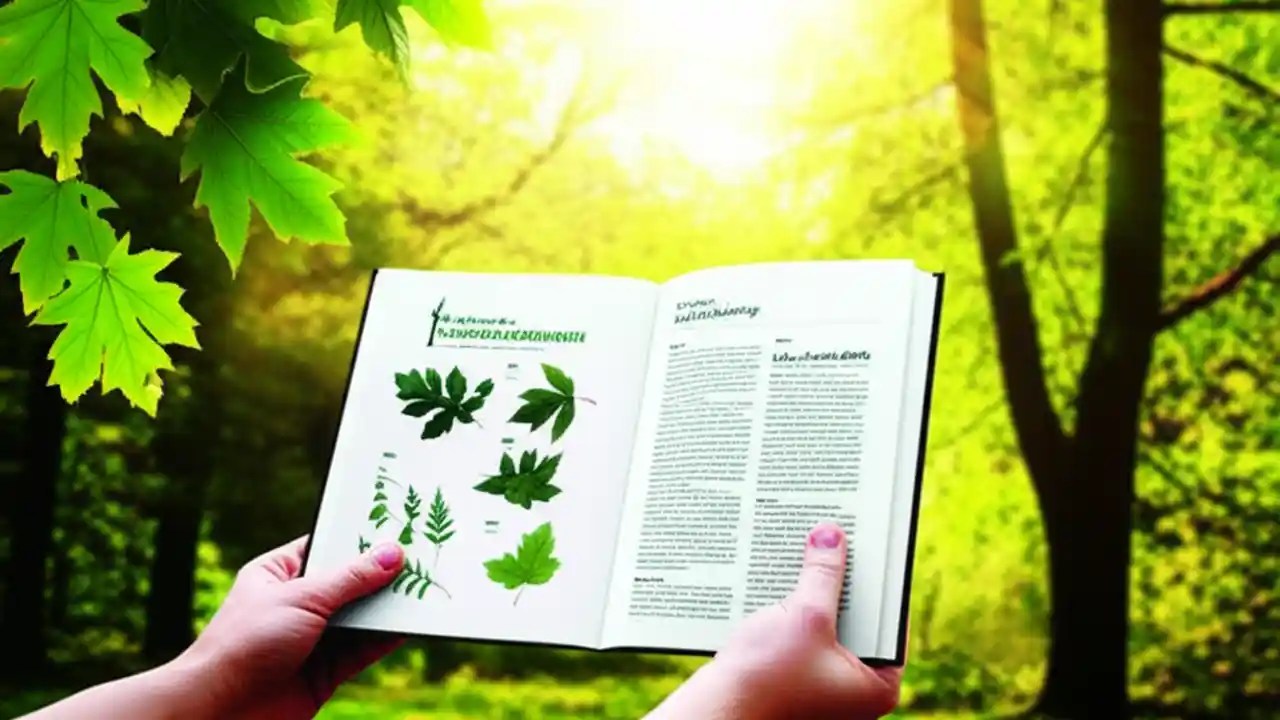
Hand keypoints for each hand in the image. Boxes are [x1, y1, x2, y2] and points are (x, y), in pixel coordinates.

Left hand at [171, 536, 406, 718]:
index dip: (359, 536)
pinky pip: (363, 649)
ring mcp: (312, 638)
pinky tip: (412, 624)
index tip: (397, 524)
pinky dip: (387, 637)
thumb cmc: (245, 644)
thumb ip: (351, 578)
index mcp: (278, 574)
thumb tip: (393, 553)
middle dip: (382, 573)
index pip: (326, 546)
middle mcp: (297, 603)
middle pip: (349, 582)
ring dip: (389, 606)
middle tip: (422, 554)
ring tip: (427, 586)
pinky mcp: (325, 671)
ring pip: (360, 616)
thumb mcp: (302, 598)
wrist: (219, 711)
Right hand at [648, 523, 901, 719]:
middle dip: (843, 583)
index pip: (891, 622)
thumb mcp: (804, 617)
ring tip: (809, 554)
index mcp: (877, 685)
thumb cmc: (766, 680)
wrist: (716, 711)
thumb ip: (822, 575)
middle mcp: (855, 690)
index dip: (879, 582)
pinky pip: (807, 636)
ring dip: (816, 594)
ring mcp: (825, 686)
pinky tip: (784, 583)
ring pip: (829, 626)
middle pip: (860, 621)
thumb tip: (831, 536)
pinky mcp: (797, 679)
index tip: (871, 546)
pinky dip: (798, 611)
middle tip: (838, 542)